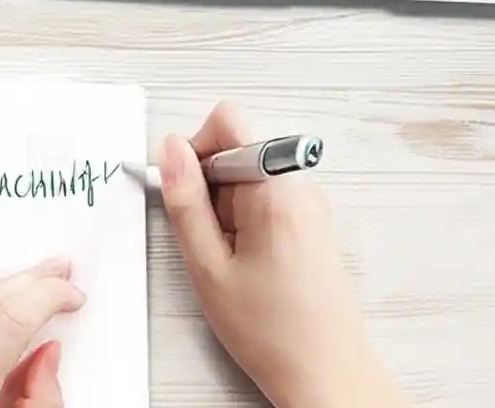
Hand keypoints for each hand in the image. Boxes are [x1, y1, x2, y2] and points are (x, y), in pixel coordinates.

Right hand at [158, 103, 406, 407]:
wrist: (325, 372)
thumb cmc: (273, 332)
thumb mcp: (208, 268)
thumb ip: (185, 202)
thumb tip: (169, 150)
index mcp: (275, 191)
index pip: (227, 122)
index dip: (195, 150)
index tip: (184, 190)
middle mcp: (299, 187)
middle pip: (235, 149)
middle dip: (208, 187)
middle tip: (208, 240)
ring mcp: (308, 203)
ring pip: (245, 178)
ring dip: (225, 210)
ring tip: (230, 259)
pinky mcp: (309, 220)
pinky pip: (263, 198)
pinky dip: (243, 222)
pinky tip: (246, 262)